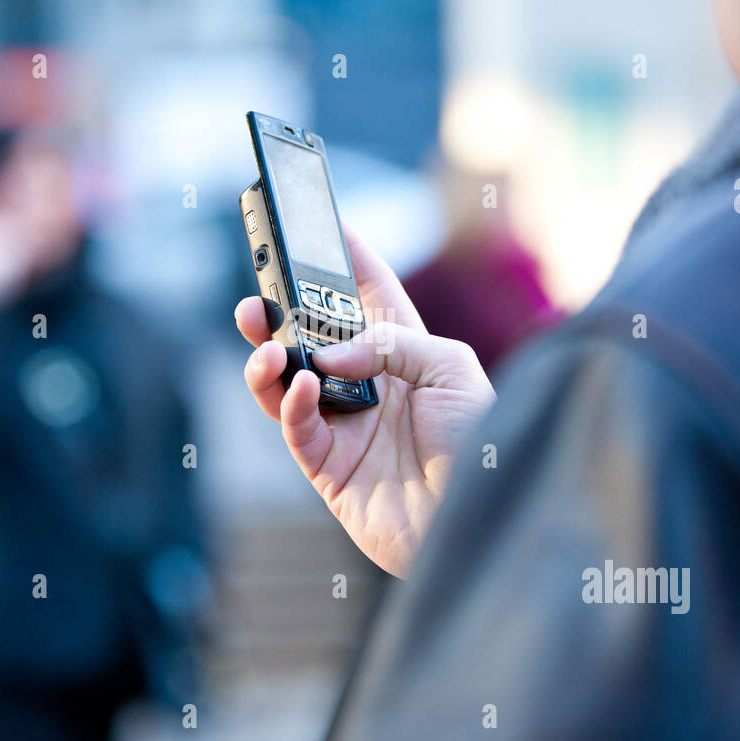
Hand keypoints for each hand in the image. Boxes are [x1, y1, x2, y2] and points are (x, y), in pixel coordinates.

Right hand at [235, 225, 494, 577]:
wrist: (480, 517)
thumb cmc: (480, 441)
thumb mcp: (452, 368)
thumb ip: (389, 343)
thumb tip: (328, 357)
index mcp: (406, 353)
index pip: (368, 295)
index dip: (345, 259)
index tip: (319, 223)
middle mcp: (370, 385)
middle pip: (311, 339)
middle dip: (280, 313)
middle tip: (259, 296)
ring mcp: (346, 426)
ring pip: (286, 384)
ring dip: (268, 359)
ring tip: (265, 344)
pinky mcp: (329, 468)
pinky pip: (296, 429)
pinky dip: (291, 404)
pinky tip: (300, 385)